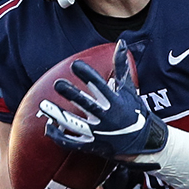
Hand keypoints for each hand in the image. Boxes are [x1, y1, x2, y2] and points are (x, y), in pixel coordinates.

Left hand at [48, 44, 168, 161]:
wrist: (144, 142)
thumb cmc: (135, 111)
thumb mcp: (129, 89)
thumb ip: (122, 66)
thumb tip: (121, 43)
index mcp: (116, 102)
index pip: (100, 86)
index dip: (87, 75)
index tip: (75, 65)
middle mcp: (107, 118)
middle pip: (87, 105)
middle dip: (72, 95)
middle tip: (57, 84)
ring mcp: (99, 133)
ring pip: (76, 125)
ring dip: (59, 115)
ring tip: (44, 105)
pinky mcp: (93, 145)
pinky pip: (73, 142)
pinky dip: (59, 136)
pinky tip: (49, 126)